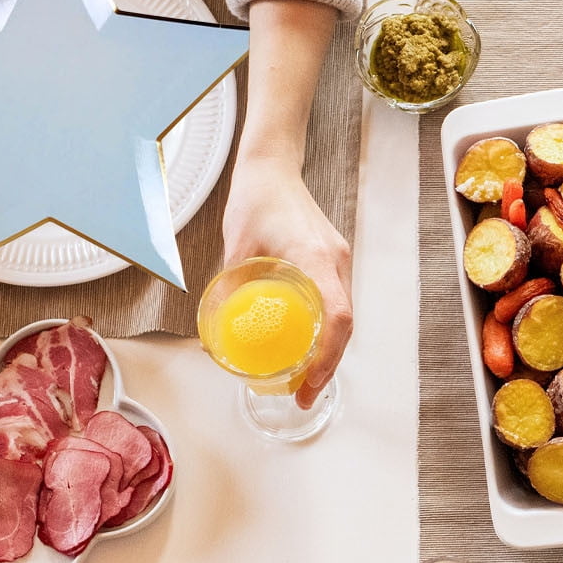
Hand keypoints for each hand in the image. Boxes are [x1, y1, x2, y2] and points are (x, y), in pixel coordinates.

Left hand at [222, 153, 350, 408]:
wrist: (272, 168)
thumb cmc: (255, 200)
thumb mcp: (236, 248)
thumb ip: (231, 289)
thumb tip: (217, 335)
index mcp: (316, 258)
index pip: (338, 318)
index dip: (329, 358)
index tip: (310, 383)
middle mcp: (335, 262)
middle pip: (345, 326)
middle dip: (329, 366)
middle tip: (304, 394)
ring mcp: (338, 261)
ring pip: (343, 317)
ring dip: (330, 351)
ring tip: (306, 379)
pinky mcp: (332, 260)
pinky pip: (337, 302)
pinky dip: (328, 331)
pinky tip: (309, 346)